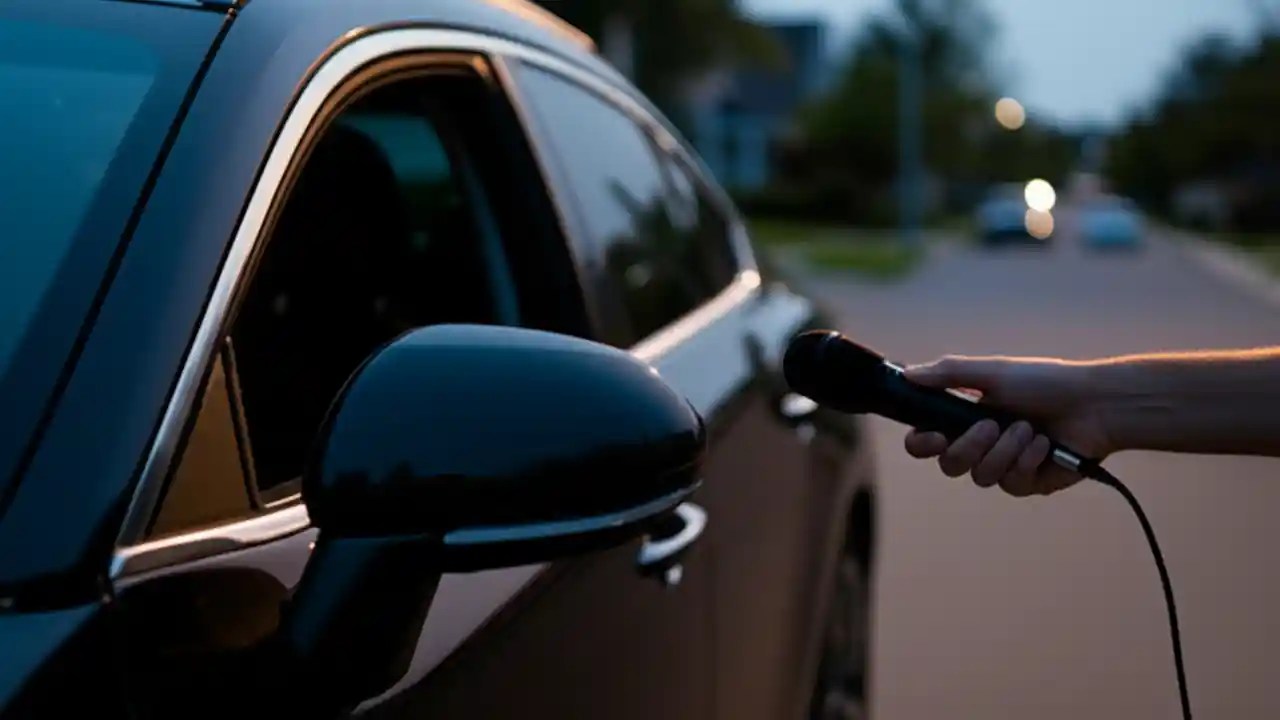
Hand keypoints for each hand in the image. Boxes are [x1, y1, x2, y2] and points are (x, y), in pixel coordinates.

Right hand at [901, 355, 1113, 496]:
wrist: (1096, 405)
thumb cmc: (1046, 383)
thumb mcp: (993, 371)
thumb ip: (948, 373)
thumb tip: (907, 373)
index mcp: (965, 418)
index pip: (926, 441)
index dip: (922, 444)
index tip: (935, 436)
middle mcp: (980, 445)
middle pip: (949, 465)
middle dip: (970, 446)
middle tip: (993, 425)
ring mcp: (1003, 466)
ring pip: (980, 476)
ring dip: (1005, 450)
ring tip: (1030, 430)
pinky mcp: (1028, 482)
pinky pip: (1011, 484)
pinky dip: (1027, 461)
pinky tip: (1044, 446)